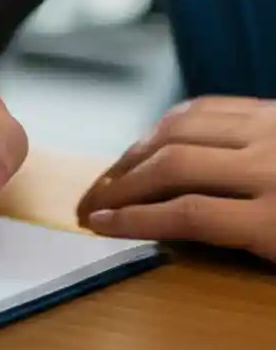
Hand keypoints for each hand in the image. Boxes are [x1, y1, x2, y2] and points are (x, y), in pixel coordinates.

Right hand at [78, 96, 275, 261]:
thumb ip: (239, 244)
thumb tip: (173, 226)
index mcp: (275, 218)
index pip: (188, 215)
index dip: (134, 220)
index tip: (98, 225)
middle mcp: (268, 165)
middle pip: (174, 165)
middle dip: (123, 185)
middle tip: (92, 201)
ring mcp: (272, 128)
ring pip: (183, 127)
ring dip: (139, 150)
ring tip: (117, 172)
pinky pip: (211, 105)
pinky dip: (172, 121)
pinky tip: (155, 138)